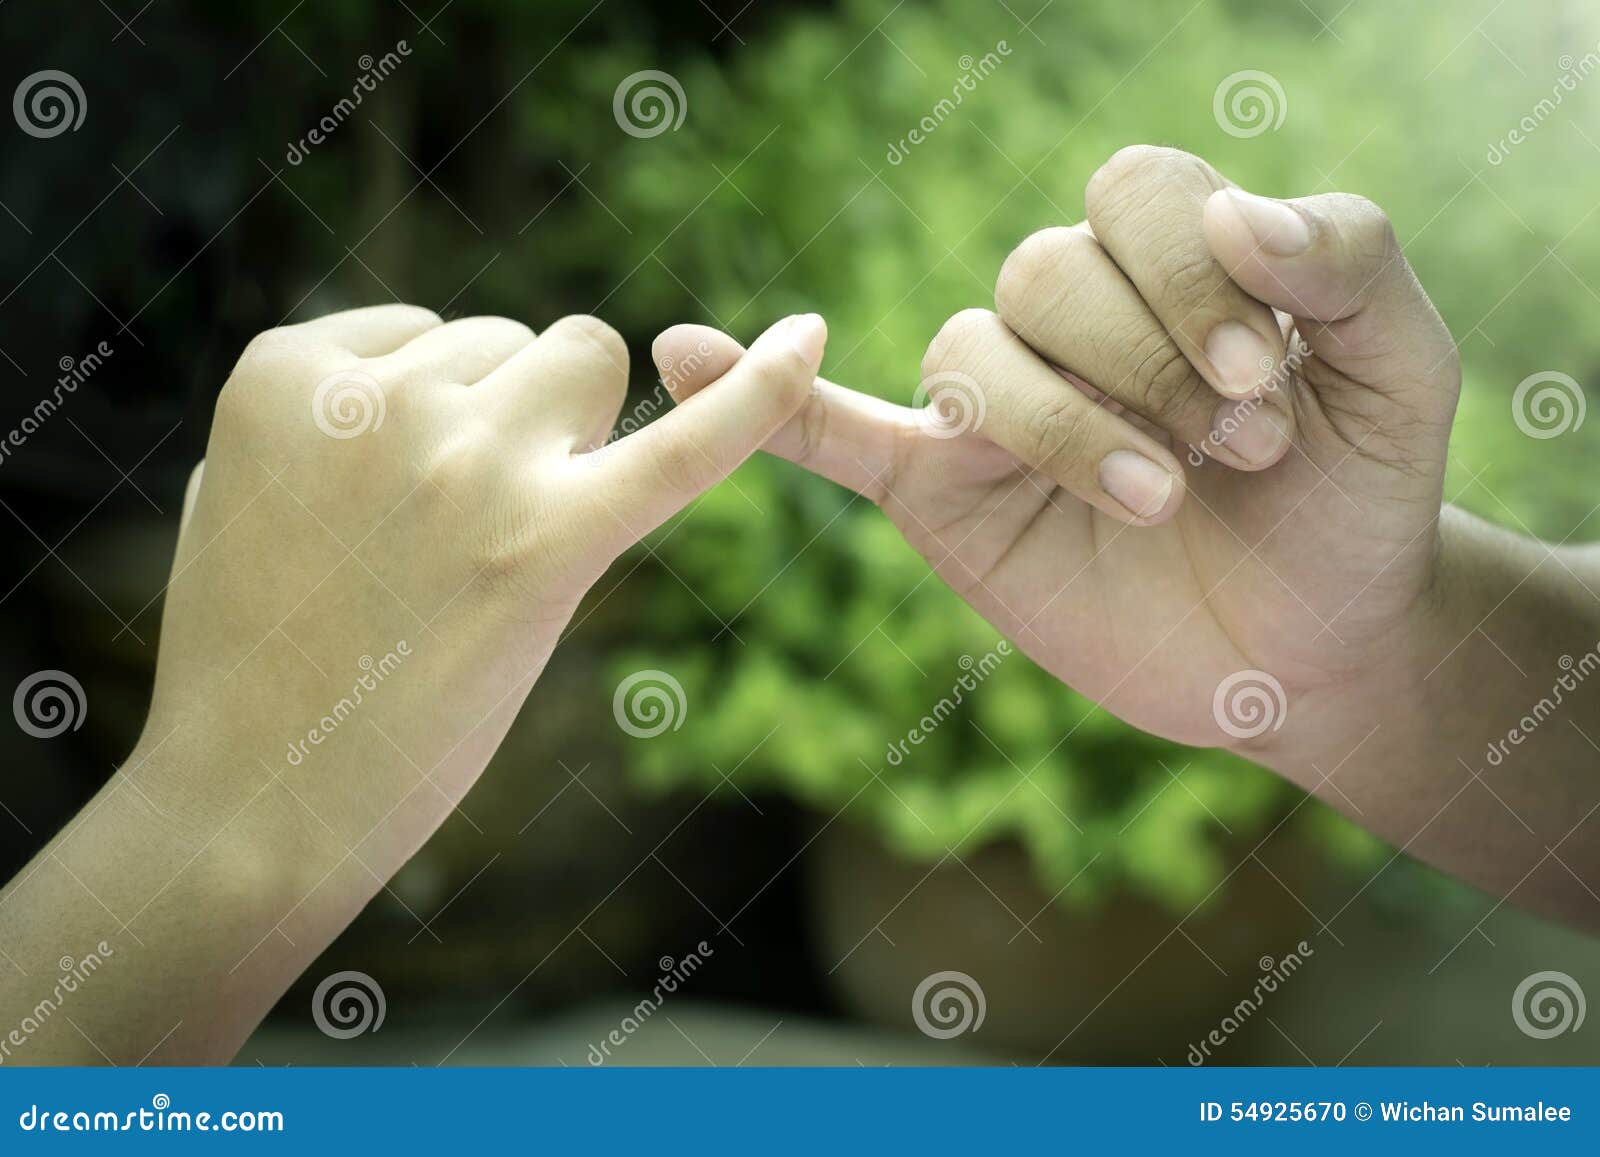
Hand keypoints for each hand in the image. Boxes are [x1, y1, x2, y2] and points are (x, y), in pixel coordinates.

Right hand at [0, 303, 825, 1061]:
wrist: (256, 803)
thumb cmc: (252, 664)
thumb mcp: (237, 496)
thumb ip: (322, 420)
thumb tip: (411, 373)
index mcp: (291, 371)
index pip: (438, 335)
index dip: (451, 419)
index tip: (407, 507)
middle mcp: (382, 398)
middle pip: (527, 346)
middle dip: (525, 421)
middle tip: (472, 538)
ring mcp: (467, 467)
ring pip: (590, 365)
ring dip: (576, 440)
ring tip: (504, 553)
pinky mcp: (550, 544)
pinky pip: (682, 445)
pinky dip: (760, 392)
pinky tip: (812, 340)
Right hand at [654, 145, 1458, 769]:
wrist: (1316, 650)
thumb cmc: (1353, 505)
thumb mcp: (1403, 374)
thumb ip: (1351, 263)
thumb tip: (1237, 214)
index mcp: (1165, 261)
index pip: (1132, 195)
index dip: (1193, 276)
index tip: (1272, 384)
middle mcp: (1069, 321)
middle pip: (1044, 272)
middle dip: (1145, 359)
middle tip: (1236, 455)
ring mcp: (995, 410)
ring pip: (969, 353)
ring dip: (1059, 420)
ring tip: (1153, 499)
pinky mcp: (944, 499)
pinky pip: (838, 438)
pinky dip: (761, 398)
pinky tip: (680, 351)